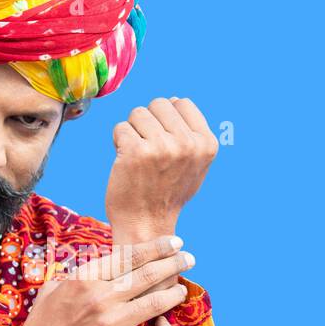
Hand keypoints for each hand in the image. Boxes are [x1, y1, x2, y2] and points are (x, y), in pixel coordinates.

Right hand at [0, 235, 194, 325]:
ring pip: (157, 302)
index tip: (174, 243)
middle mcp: (101, 298)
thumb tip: (99, 261)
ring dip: (175, 294)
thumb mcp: (54, 289)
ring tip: (182, 290)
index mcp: (85, 279)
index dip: (156, 247)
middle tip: (189, 258)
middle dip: (175, 263)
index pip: (129, 256)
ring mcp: (112, 324)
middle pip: (149, 274)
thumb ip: (79, 273)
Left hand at [106, 96, 217, 240]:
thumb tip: (176, 100)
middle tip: (148, 149)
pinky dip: (118, 142)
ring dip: (132, 131)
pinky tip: (125, 162)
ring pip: (137, 113)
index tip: (164, 142)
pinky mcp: (135, 151)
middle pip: (159, 103)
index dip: (166, 119)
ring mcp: (161, 147)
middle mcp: (187, 144)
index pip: (182, 103)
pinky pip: (120, 128)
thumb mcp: (193, 165)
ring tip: (138, 156)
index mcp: (206, 144)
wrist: (146, 225)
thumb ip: (190, 133)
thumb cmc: (167, 194)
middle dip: (148, 122)